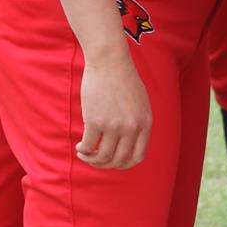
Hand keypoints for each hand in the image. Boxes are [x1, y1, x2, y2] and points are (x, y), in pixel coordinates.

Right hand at [77, 52, 150, 169]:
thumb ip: (138, 123)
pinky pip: (88, 146)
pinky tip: (80, 147)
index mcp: (145, 123)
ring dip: (91, 160)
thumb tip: (129, 144)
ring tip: (84, 154)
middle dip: (105, 165)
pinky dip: (83, 150)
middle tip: (95, 160)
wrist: (110, 61)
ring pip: (102, 157)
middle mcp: (132, 127)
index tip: (113, 162)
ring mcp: (114, 125)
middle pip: (119, 160)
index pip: (138, 157)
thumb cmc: (124, 79)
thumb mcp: (141, 102)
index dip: (124, 164)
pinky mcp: (96, 121)